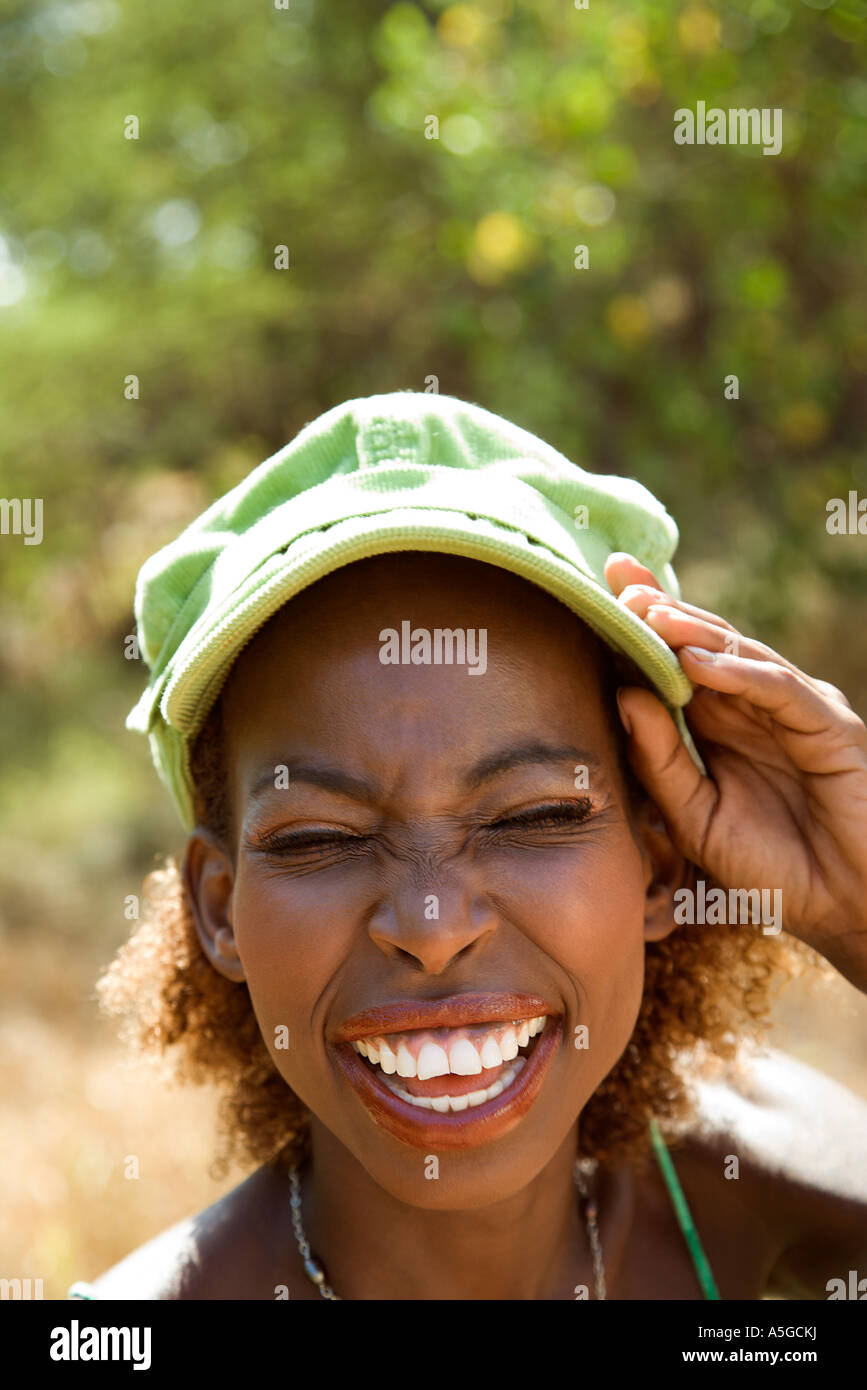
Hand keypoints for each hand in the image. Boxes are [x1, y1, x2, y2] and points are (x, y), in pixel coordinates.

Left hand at [605, 552, 866, 990]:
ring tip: (648, 613)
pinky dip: (738, 673)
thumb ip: (658, 762)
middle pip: (703, 641)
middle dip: (661, 608)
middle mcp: (752, 706)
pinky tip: (696, 662)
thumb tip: (621, 696)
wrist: (841, 908)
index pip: (673, 660)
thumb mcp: (694, 816)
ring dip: (691, 631)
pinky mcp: (828, 726)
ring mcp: (793, 710)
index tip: (598, 585)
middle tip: (618, 578)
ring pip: (739, 655)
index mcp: (716, 723)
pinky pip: (779, 690)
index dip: (641, 624)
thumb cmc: (770, 867)